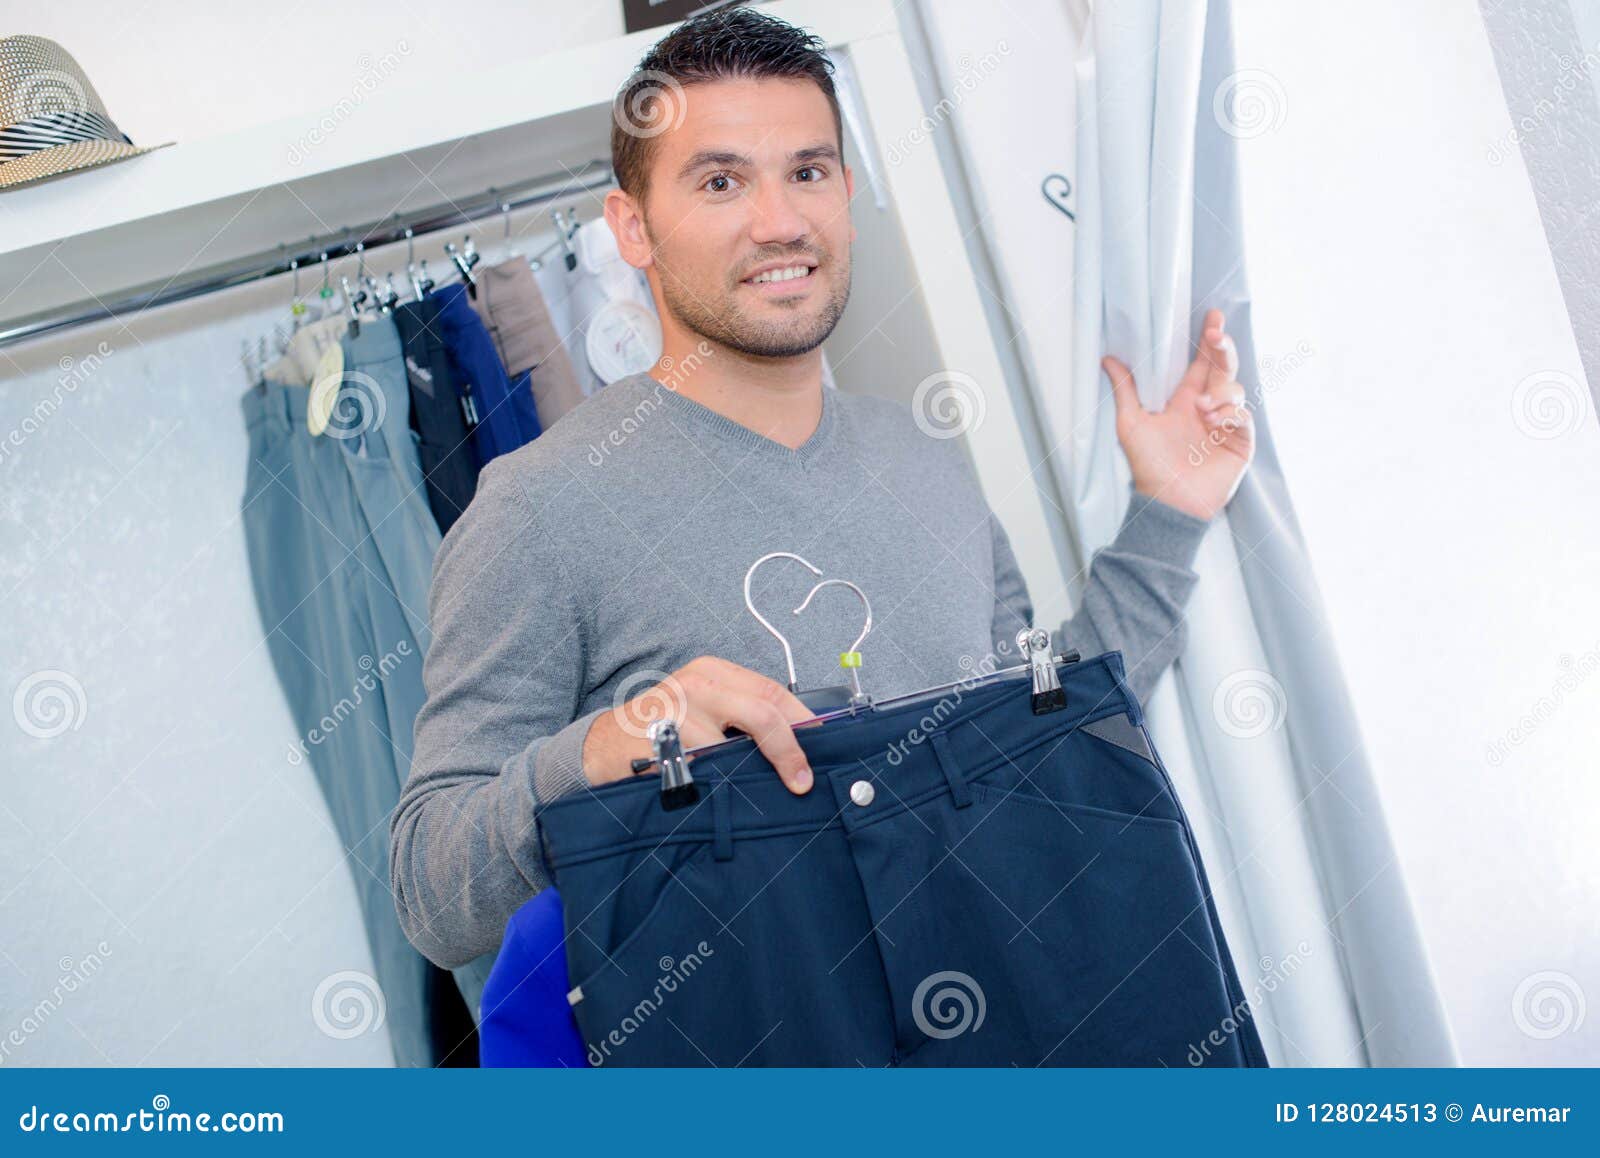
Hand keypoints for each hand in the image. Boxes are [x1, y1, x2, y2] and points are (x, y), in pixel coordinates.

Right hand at [581, 656, 815, 792]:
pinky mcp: (660, 746)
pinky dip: (718, 788)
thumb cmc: (663, 731)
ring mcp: (677, 714)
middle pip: (763, 714)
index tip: (821, 750)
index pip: (773, 693)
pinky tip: (719, 796)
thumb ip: (744, 717)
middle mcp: (697, 685)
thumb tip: (801, 743)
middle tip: (801, 782)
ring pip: (734, 750)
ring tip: (756, 794)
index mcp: (713, 672)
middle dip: (790, 752)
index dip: (803, 724)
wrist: (601, 748)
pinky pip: (704, 773)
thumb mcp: (704, 708)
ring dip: (750, 776)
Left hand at [1101, 308, 1255, 521]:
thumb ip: (1124, 390)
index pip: (1201, 363)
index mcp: (1185, 400)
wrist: (1166, 501)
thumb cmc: (1148, 465)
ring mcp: (1227, 425)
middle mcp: (1209, 408)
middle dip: (1223, 349)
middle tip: (1215, 335)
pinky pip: (1244, 418)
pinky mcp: (1241, 443)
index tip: (1212, 317)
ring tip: (1202, 408)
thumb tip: (1107, 358)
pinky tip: (1213, 423)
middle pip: (1224, 369)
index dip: (1209, 340)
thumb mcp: (1131, 423)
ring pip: (1236, 390)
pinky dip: (1231, 415)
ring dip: (1221, 392)